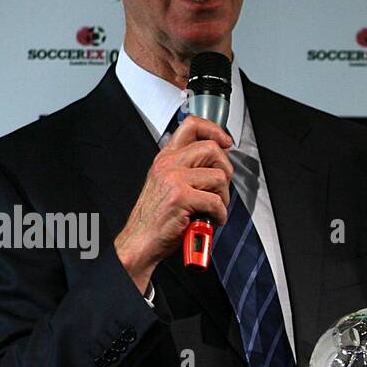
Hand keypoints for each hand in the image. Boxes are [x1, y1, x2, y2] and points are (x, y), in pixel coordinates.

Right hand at [114, 115, 233, 291]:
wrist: (140, 240)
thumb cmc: (156, 218)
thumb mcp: (167, 184)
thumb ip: (187, 169)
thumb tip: (217, 162)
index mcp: (166, 158)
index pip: (191, 126)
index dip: (214, 130)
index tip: (225, 142)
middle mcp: (169, 164)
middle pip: (211, 148)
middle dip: (226, 170)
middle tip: (221, 188)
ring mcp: (174, 179)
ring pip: (218, 176)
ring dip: (223, 197)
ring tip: (213, 208)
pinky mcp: (181, 197)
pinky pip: (216, 201)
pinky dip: (220, 214)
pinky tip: (212, 220)